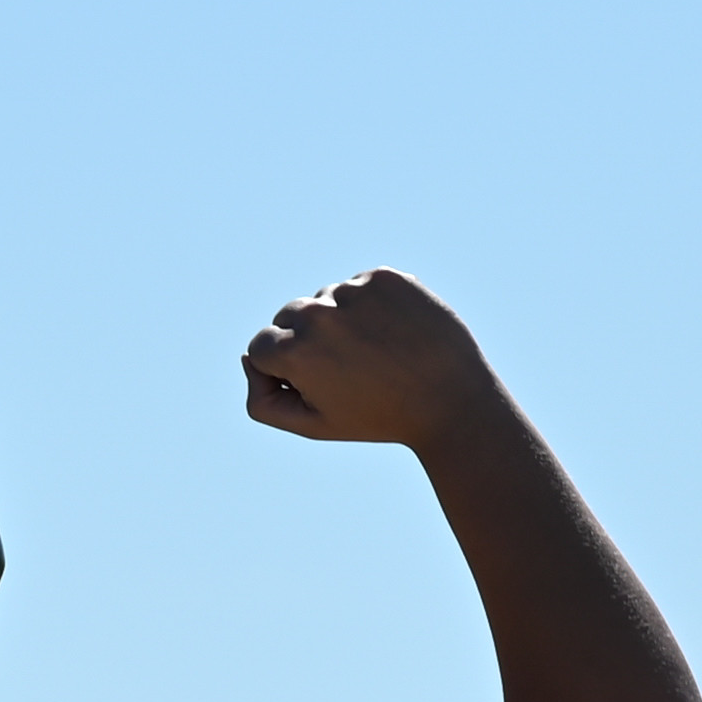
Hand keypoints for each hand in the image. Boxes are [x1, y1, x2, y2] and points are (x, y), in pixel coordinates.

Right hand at [242, 268, 507, 451]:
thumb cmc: (378, 417)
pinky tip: (391, 332)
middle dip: (306, 340)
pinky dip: (369, 305)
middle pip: (288, 317)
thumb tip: (250, 358)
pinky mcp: (385, 277)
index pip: (260, 345)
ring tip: (374, 351)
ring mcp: (354, 291)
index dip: (283, 369)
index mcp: (296, 352)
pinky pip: (359, 286)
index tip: (315, 384)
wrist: (452, 399)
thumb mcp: (312, 424)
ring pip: (324, 299)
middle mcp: (320, 314)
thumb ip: (262, 400)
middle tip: (348, 368)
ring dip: (339, 320)